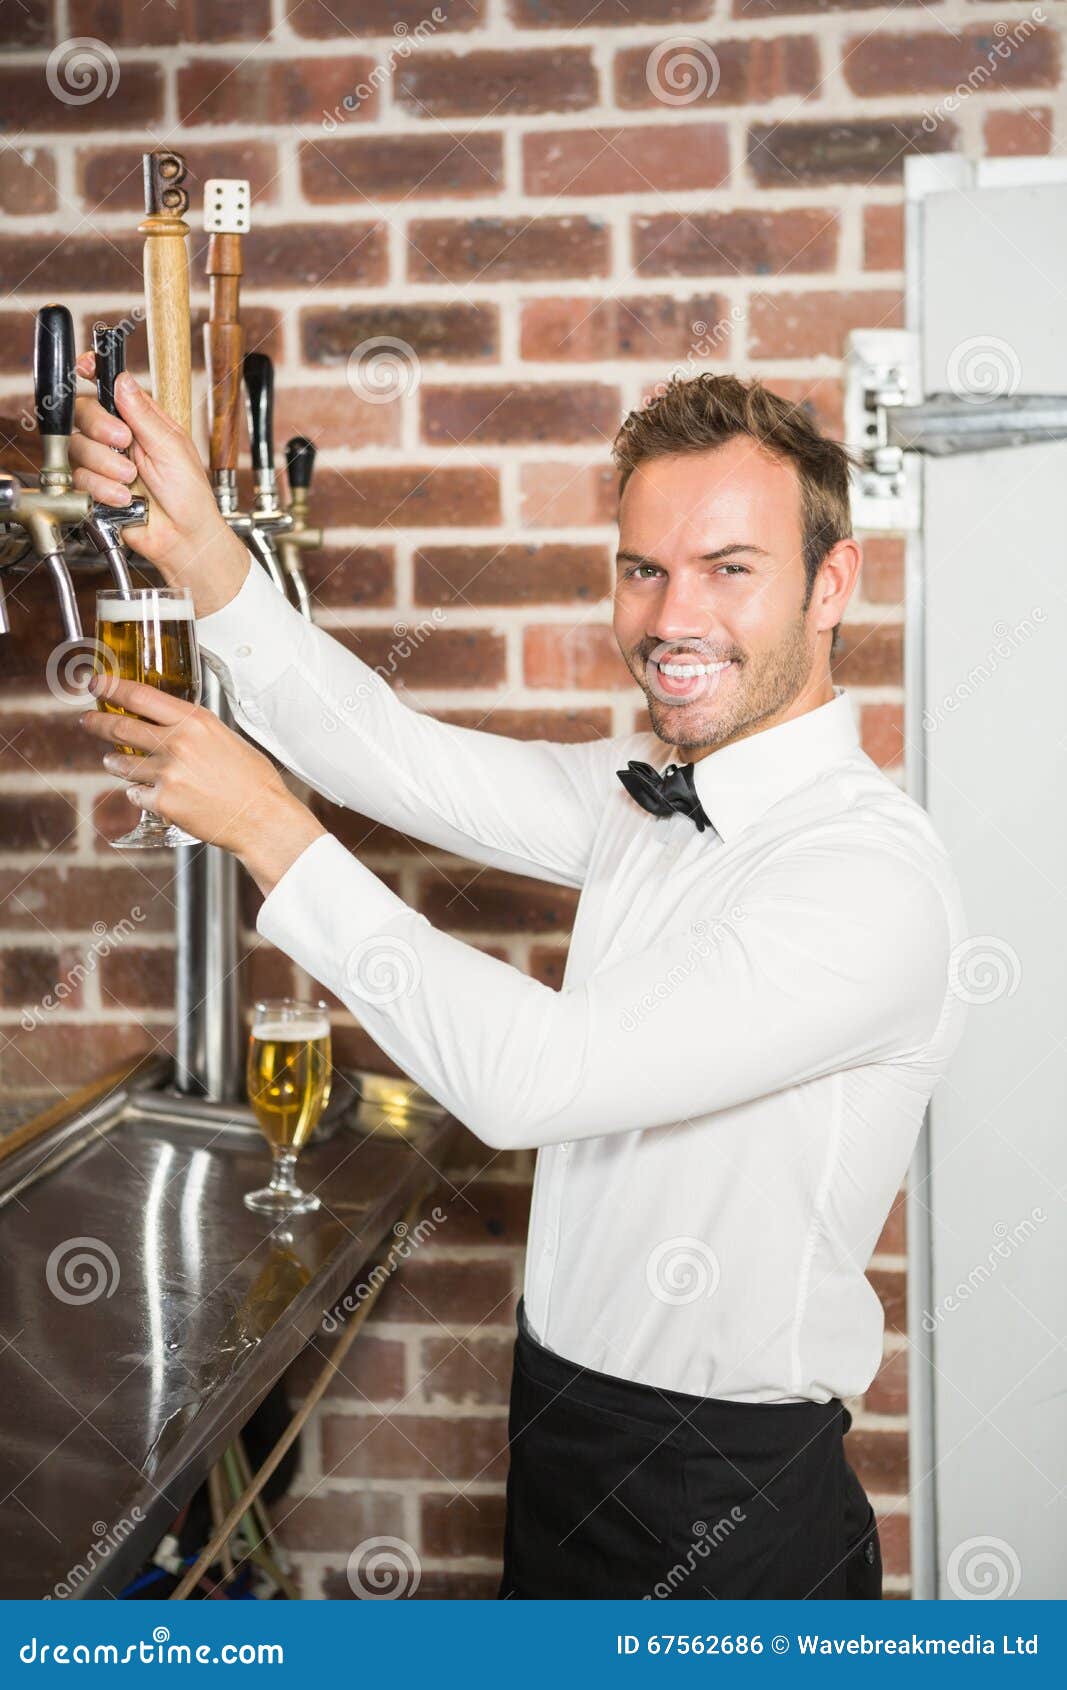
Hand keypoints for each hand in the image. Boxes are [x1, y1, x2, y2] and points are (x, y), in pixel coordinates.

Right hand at [69, 356, 248, 614]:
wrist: (183, 538)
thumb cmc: (190, 496)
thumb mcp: (173, 448)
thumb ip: (144, 415)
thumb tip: (122, 380)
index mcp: (141, 420)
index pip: (108, 387)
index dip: (92, 372)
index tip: (84, 367)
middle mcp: (118, 437)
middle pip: (83, 412)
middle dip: (101, 426)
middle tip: (124, 442)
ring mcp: (103, 462)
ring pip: (78, 446)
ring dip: (106, 464)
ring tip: (132, 480)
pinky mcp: (93, 488)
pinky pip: (79, 478)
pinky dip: (102, 489)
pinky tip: (124, 498)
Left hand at [79, 673, 325, 893]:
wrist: (262, 818)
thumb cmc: (253, 781)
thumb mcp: (226, 738)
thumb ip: (195, 729)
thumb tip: (170, 724)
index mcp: (195, 722)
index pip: (141, 695)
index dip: (112, 686)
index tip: (97, 683)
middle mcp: (178, 743)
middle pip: (121, 726)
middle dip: (97, 723)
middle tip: (88, 721)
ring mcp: (167, 773)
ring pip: (121, 763)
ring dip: (115, 761)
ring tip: (114, 761)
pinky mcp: (162, 802)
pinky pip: (135, 794)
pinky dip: (140, 793)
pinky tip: (154, 794)